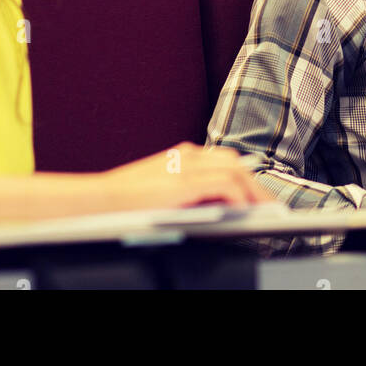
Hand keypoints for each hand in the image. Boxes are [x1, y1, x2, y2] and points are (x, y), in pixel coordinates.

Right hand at [97, 142, 273, 209]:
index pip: (224, 159)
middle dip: (255, 183)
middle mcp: (188, 155)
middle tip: (268, 204)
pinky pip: (225, 185)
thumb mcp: (161, 186)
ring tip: (264, 210)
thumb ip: (187, 187)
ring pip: (235, 171)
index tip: (258, 190)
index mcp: (182, 155)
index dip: (245, 174)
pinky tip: (244, 211)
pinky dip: (239, 197)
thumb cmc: (125, 200)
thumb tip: (216, 202)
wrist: (97, 201)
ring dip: (253, 190)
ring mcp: (187, 167)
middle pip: (234, 163)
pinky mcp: (185, 183)